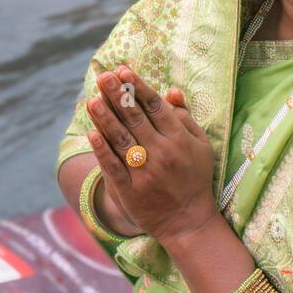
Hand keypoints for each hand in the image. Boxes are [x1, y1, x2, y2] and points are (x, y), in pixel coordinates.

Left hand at [85, 65, 218, 244]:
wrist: (188, 221)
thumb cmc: (195, 178)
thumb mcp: (200, 146)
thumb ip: (184, 118)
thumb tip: (170, 91)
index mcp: (179, 139)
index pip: (155, 107)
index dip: (138, 88)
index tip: (123, 71)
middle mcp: (162, 153)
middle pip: (135, 119)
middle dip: (117, 95)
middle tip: (103, 77)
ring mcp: (145, 172)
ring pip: (121, 140)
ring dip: (105, 118)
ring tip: (92, 99)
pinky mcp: (130, 191)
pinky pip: (113, 166)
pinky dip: (102, 150)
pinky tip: (91, 133)